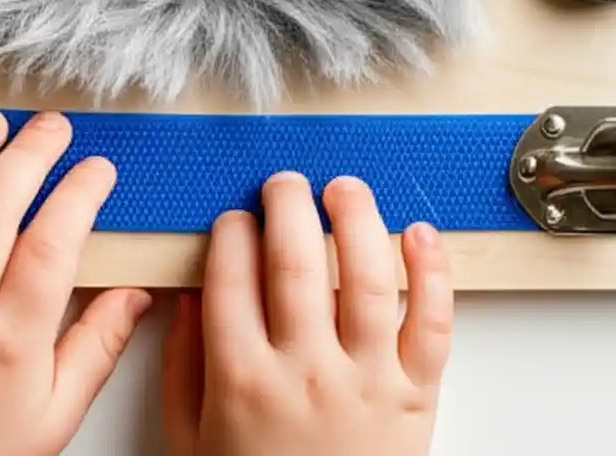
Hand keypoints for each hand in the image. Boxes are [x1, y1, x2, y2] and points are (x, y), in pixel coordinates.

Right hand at [162, 172, 452, 455]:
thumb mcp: (190, 440)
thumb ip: (184, 366)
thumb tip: (188, 296)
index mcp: (243, 379)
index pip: (232, 278)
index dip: (230, 234)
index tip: (233, 220)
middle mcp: (306, 371)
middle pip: (294, 262)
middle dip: (285, 206)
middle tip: (282, 184)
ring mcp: (367, 380)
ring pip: (365, 277)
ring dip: (355, 217)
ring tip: (343, 188)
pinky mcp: (417, 393)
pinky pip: (431, 321)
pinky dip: (431, 271)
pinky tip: (418, 232)